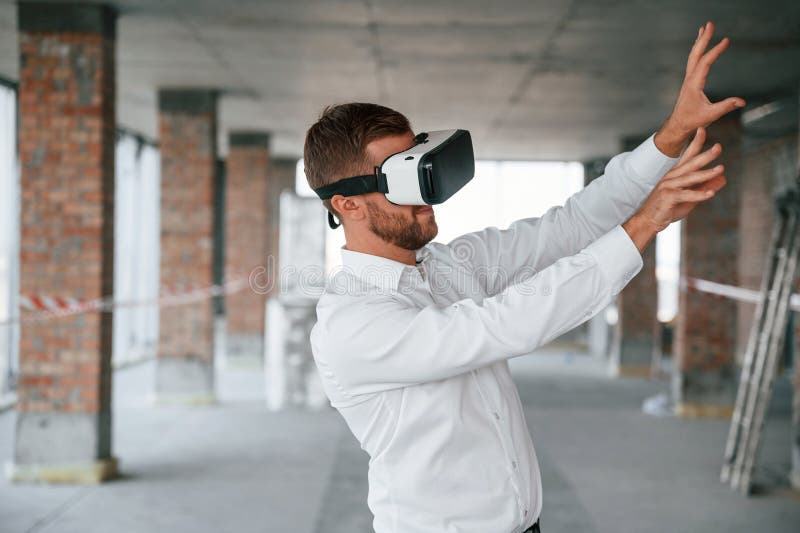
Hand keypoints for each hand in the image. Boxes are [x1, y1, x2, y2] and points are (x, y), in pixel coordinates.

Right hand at [624, 127, 725, 251]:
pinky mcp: (668, 197)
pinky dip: (699, 194)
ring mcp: (669, 186)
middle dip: (705, 154)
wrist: (648, 220)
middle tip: (718, 147)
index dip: (695, 142)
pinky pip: (686, 195)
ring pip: (690, 178)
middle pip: (691, 163)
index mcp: (676, 174)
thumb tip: (723, 179)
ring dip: (706, 173)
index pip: (687, 155)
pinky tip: (711, 193)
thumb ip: (705, 186)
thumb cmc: (667, 207)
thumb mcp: (690, 197)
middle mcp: (672, 177)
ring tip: (720, 169)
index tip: (702, 129)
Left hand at [654, 21, 745, 156]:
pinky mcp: (690, 81)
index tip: (726, 40)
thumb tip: (742, 101)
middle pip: (696, 54)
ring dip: (699, 42)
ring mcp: (689, 79)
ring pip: (693, 56)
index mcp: (694, 84)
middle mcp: (690, 79)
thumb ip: (726, 106)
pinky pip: (694, 61)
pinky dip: (698, 50)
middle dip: (703, 39)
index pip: (705, 63)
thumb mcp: (710, 115)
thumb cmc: (693, 120)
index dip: (715, 51)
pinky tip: (701, 45)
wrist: (679, 124)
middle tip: (710, 24)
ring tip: (704, 29)